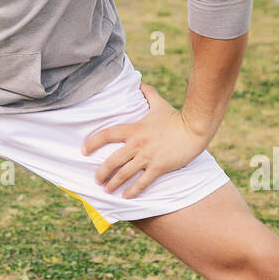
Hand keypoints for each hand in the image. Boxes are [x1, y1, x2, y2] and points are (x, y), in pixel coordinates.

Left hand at [82, 81, 212, 199]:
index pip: (106, 134)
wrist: (194, 128)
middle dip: (101, 172)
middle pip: (112, 160)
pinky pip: (142, 183)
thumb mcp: (159, 103)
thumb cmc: (176, 117)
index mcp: (134, 129)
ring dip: (113, 184)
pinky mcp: (159, 167)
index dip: (92, 143)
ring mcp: (147, 157)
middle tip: (96, 179)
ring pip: (124, 174)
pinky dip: (133, 191)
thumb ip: (148, 93)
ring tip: (107, 190)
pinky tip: (126, 197)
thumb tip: (140, 83)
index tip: (84, 150)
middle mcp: (137, 144)